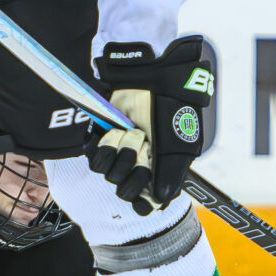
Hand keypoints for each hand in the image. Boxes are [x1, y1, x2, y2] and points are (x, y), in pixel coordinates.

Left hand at [86, 36, 212, 214]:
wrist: (153, 74)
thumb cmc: (172, 103)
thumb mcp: (180, 140)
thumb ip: (172, 173)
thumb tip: (160, 201)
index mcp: (158, 167)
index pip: (145, 201)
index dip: (142, 201)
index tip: (146, 194)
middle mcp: (137, 162)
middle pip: (126, 190)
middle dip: (135, 170)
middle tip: (146, 146)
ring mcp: (118, 150)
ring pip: (110, 175)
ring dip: (122, 154)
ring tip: (132, 133)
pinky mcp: (99, 137)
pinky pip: (94, 157)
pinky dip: (106, 146)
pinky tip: (116, 132)